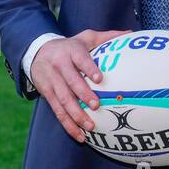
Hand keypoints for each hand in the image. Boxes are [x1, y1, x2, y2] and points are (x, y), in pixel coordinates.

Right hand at [31, 29, 130, 144]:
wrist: (37, 52)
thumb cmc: (69, 46)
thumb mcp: (85, 38)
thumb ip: (106, 37)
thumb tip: (130, 33)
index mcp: (71, 51)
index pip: (80, 58)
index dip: (89, 68)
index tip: (99, 79)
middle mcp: (60, 66)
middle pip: (71, 81)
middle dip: (83, 95)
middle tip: (96, 106)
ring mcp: (52, 81)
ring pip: (63, 100)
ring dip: (76, 115)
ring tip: (90, 126)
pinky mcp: (47, 94)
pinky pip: (57, 111)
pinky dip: (67, 124)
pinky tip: (79, 135)